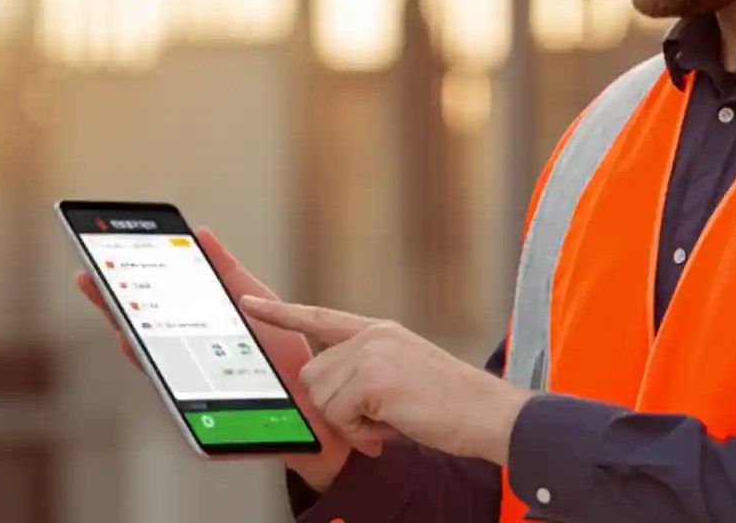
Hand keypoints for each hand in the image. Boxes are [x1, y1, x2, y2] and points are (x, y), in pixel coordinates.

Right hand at [74, 228, 352, 491]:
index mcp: (192, 333)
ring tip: (113, 314)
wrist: (314, 398)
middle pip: (139, 331)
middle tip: (86, 276)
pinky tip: (139, 347)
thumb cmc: (280, 353)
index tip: (98, 257)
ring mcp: (187, 388)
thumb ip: (227, 270)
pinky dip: (157, 373)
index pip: (151, 308)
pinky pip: (174, 395)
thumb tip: (200, 232)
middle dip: (111, 304)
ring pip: (150, 363)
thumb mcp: (255, 300)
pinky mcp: (201, 417)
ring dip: (129, 338)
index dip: (122, 286)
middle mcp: (183, 361)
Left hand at [240, 298, 533, 465]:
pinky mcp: (374, 377)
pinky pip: (340, 416)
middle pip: (313, 376)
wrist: (488, 413)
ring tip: (393, 419)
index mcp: (379, 331)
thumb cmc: (450, 405)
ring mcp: (373, 353)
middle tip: (379, 419)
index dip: (280, 313)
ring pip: (323, 399)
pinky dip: (363, 431)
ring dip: (353, 423)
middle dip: (338, 408)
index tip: (248, 304)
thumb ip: (365, 375)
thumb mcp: (403, 377)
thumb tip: (329, 399)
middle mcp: (372, 335)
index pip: (320, 317)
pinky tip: (394, 424)